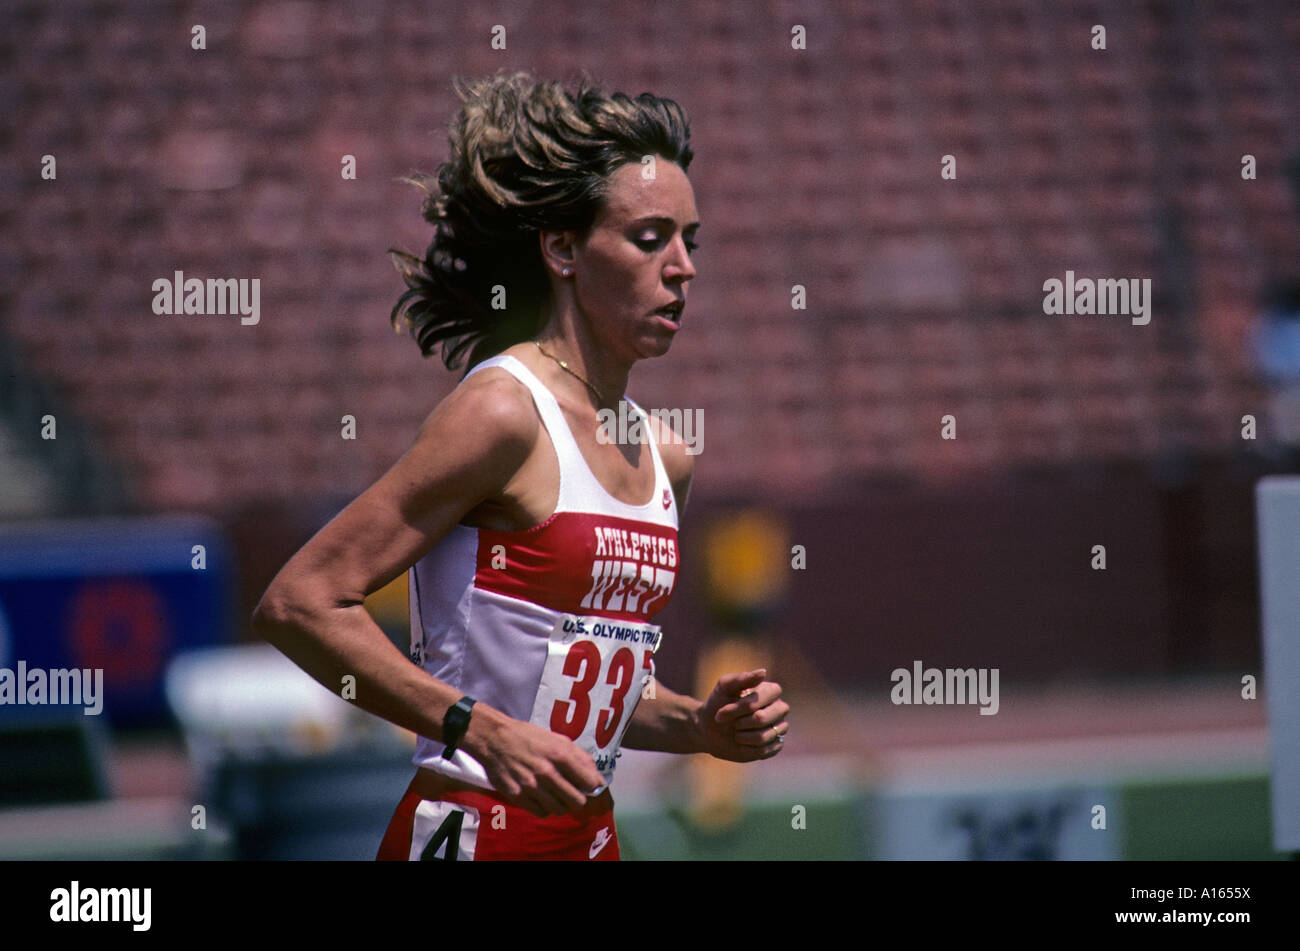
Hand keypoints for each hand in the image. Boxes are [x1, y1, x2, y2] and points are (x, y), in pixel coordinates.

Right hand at [464, 708, 605, 817]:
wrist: (495, 739)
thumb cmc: (529, 737)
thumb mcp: (558, 739)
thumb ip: (580, 758)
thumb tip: (598, 779)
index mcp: (560, 755)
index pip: (590, 782)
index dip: (592, 786)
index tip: (588, 785)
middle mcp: (547, 772)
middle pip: (577, 801)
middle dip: (578, 798)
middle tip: (571, 791)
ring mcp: (531, 786)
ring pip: (560, 810)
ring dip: (560, 803)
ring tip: (553, 792)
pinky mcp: (517, 796)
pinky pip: (541, 813)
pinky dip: (544, 808)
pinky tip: (540, 796)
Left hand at [694, 669, 788, 762]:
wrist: (709, 728)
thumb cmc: (718, 703)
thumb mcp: (724, 688)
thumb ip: (742, 679)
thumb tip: (763, 672)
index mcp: (771, 691)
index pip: (761, 699)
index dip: (740, 707)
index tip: (721, 712)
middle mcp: (779, 708)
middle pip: (761, 718)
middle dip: (738, 722)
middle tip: (730, 723)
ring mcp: (779, 728)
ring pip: (762, 737)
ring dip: (741, 736)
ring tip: (736, 732)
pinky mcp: (776, 745)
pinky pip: (764, 751)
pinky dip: (747, 748)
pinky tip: (742, 742)